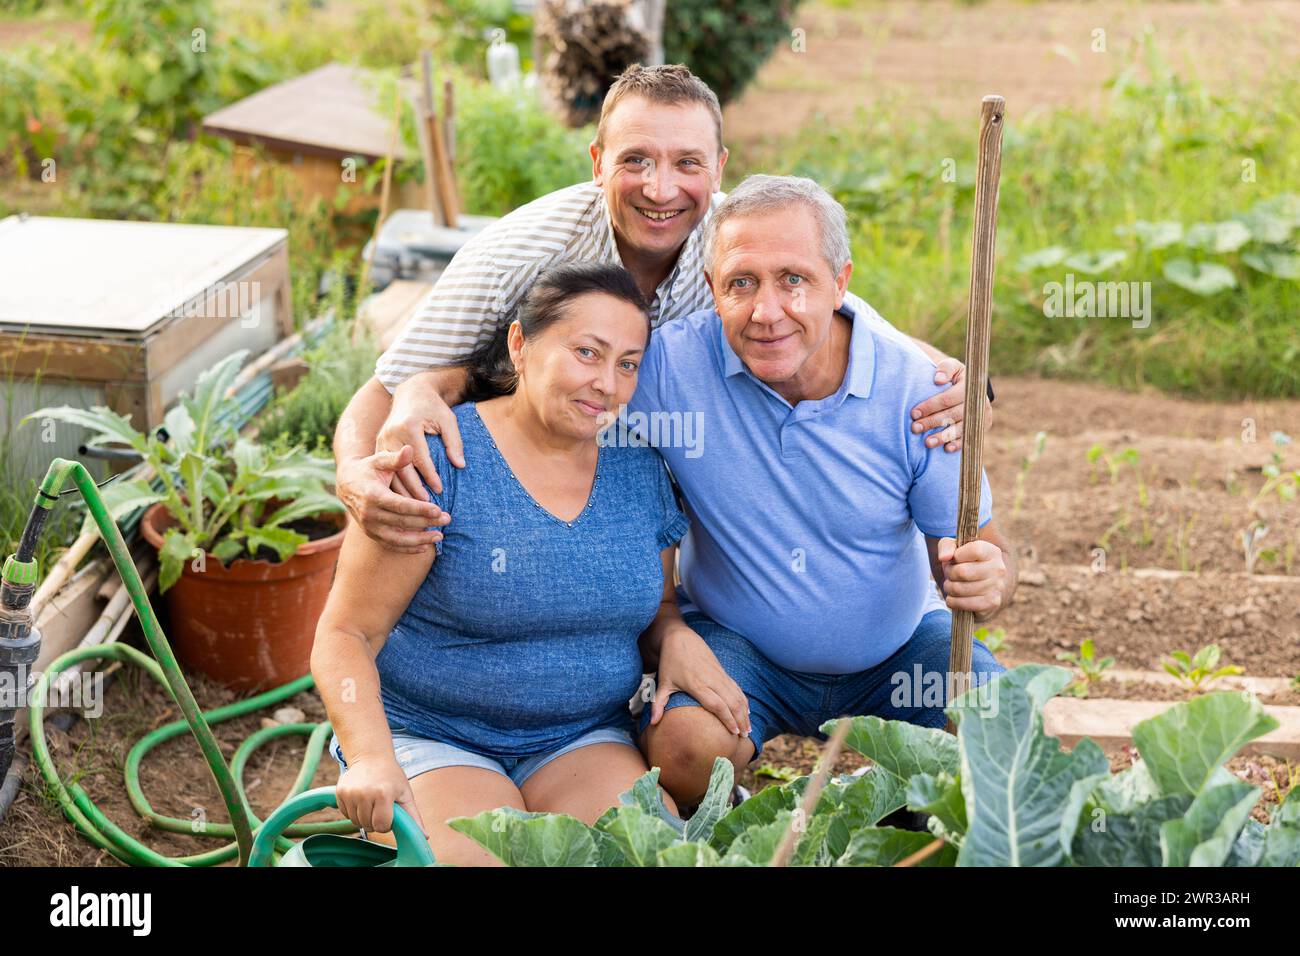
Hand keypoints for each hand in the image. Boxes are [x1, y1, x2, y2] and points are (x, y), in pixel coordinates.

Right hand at [336, 445, 449, 553]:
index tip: (438, 510)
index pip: (400, 506)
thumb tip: (409, 449)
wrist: (346, 484)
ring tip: (440, 536)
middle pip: (402, 522)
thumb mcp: (379, 460)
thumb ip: (396, 458)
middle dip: (427, 522)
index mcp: (373, 495)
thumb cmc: (368, 469)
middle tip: (447, 519)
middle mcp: (370, 514)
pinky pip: (391, 545)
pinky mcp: (372, 534)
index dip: (420, 509)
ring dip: (420, 539)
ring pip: (398, 538)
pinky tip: (425, 547)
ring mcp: (370, 527)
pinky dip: (408, 549)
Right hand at [336, 752, 426, 837]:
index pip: (381, 826)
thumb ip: (414, 817)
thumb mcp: (405, 794)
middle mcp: (364, 793)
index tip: (390, 813)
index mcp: (383, 794)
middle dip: (375, 820)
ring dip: (364, 817)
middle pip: (367, 825)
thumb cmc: (391, 777)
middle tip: (380, 806)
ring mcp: (350, 792)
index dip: (386, 824)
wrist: (371, 757)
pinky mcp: (340, 792)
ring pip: (355, 821)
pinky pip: (345, 814)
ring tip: (371, 802)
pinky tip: (360, 798)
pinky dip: (353, 811)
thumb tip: (425, 837)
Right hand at [377, 380, 465, 497]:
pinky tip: (404, 499)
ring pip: (390, 473)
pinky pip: (385, 471)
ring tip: (415, 507)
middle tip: (427, 506)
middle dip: (415, 489)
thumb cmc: (432, 408)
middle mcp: (391, 435)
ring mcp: (381, 441)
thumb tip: (460, 465)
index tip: (440, 490)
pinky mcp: (378, 447)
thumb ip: (454, 442)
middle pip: (402, 469)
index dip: (430, 476)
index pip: (420, 458)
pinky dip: (394, 486)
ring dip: (403, 491)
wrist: (411, 394)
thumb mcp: (448, 420)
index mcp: (408, 426)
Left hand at [650, 622, 750, 737]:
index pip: (717, 704)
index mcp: (697, 684)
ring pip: (737, 695)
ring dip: (744, 712)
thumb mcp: (663, 683)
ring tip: (747, 728)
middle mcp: (711, 680)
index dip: (727, 719)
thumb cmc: (670, 662)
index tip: (733, 732)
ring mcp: (719, 675)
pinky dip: (743, 700)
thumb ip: (658, 704)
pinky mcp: (722, 671)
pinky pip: (736, 688)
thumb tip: (652, 723)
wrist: (680, 637)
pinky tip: (747, 711)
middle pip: (732, 702)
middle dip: (740, 720)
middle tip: (744, 736)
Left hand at [909, 358, 992, 452]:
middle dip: (932, 422)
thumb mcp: (952, 367)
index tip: (914, 413)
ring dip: (943, 437)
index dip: (930, 406)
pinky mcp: (981, 427)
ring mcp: (981, 416)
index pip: (948, 398)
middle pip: (953, 415)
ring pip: (961, 429)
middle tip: (915, 428)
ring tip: (927, 443)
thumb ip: (945, 369)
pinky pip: (970, 438)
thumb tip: (938, 379)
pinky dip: (958, 444)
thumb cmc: (954, 376)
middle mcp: (978, 402)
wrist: (969, 387)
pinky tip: (946, 449)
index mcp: (970, 386)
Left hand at [935, 537, 1006, 619]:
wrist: (983, 583)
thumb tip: (944, 557)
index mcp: (992, 551)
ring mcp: (997, 587)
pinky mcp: (992, 603)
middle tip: (949, 574)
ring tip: (951, 585)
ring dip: (949, 588)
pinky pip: (964, 604)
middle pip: (962, 572)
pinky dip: (952, 602)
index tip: (955, 559)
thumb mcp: (955, 548)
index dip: (958, 555)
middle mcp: (998, 568)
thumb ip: (947, 546)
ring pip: (960, 589)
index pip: (975, 550)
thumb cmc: (965, 562)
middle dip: (949, 573)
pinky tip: (953, 598)